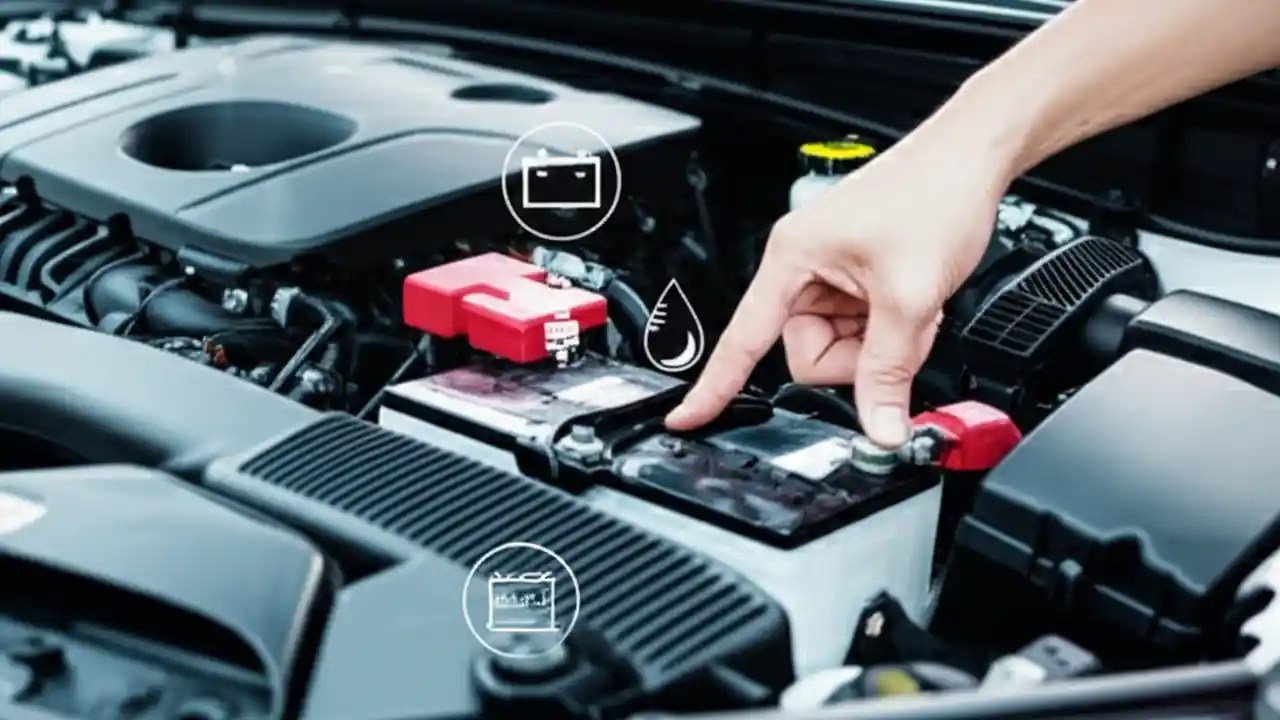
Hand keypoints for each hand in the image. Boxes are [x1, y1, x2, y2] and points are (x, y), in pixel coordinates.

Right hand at [664, 127, 1007, 445]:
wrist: (973, 159)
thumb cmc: (933, 194)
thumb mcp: (910, 296)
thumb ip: (889, 370)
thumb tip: (880, 428)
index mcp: (792, 259)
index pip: (743, 339)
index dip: (716, 385)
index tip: (687, 418)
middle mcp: (802, 265)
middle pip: (807, 353)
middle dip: (857, 355)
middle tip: (901, 327)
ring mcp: (830, 273)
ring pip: (838, 347)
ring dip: (881, 342)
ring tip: (913, 305)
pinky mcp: (856, 278)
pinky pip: (860, 331)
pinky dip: (892, 328)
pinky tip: (915, 301)